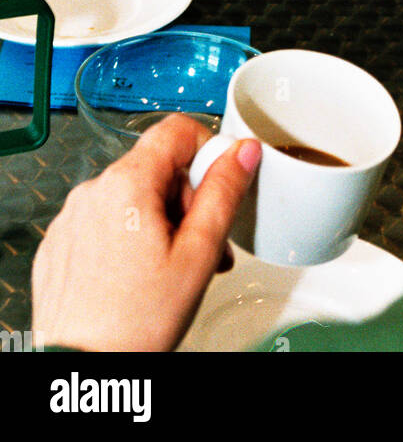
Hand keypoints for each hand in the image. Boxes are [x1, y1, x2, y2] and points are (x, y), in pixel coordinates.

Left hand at [31, 113, 261, 351]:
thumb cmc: (137, 324)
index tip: (220, 186)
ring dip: (161, 222)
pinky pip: (104, 222)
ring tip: (175, 270)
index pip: (177, 130)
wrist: (84, 370)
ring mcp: (73, 218)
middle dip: (188, 200)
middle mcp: (93, 191)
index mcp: (127, 184)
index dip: (207, 152)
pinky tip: (139, 277)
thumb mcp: (198, 254)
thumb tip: (243, 151)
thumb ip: (223, 193)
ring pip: (131, 198)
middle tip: (203, 245)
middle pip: (156, 168)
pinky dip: (128, 239)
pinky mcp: (61, 244)